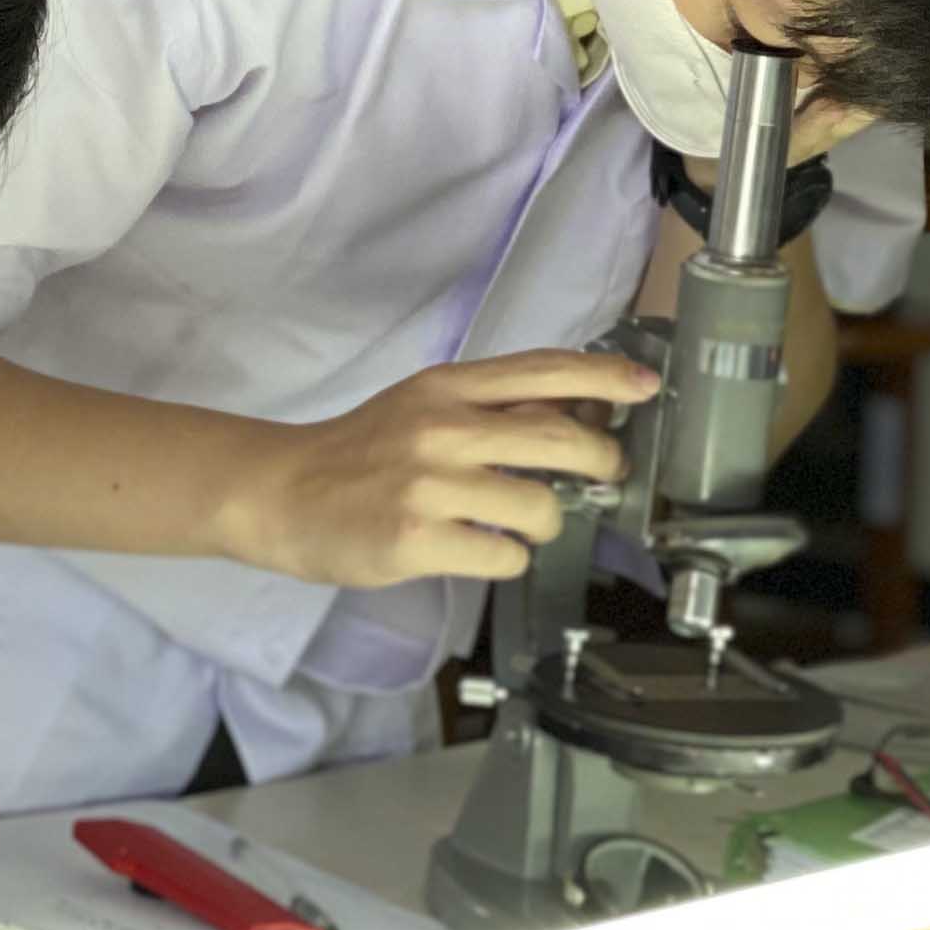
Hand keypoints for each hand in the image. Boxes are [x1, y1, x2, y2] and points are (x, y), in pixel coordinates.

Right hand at [211, 349, 659, 589]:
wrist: (283, 492)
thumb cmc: (360, 452)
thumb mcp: (422, 405)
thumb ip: (490, 405)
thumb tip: (574, 411)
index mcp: (448, 387)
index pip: (544, 371)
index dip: (606, 377)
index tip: (647, 386)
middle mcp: (443, 428)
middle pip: (563, 440)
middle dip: (600, 462)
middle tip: (599, 475)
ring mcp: (430, 485)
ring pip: (541, 507)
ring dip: (545, 522)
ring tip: (516, 522)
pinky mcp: (417, 539)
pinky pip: (505, 555)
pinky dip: (506, 558)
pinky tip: (479, 549)